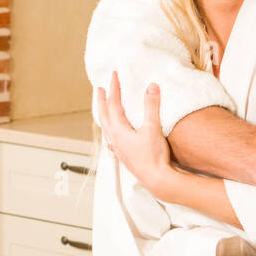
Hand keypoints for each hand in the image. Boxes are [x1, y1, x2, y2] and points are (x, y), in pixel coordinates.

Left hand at [97, 72, 174, 195]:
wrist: (157, 179)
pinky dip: (110, 133)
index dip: (114, 88)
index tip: (113, 75)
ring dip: (104, 116)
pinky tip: (112, 138)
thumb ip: (151, 106)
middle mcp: (114, 139)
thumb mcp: (153, 127)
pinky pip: (112, 140)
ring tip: (103, 110)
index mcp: (119, 130)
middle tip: (99, 89)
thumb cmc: (154, 155)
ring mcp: (118, 149)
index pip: (113, 104)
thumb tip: (151, 86)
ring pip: (106, 129)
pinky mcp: (124, 157)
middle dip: (101, 101)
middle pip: (103, 116)